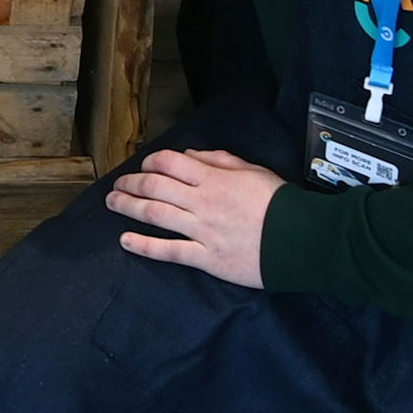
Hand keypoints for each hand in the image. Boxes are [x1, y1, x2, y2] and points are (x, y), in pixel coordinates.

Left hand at [108, 148, 280, 290]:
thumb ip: (220, 160)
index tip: (144, 166)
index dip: (151, 162)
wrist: (300, 239)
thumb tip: (192, 155)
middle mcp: (202, 202)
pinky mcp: (206, 258)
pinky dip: (143, 245)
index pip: (169, 162)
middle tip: (117, 185)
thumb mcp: (253, 170)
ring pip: (154, 215)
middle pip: (154, 187)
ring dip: (128, 207)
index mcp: (214, 178)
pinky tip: (126, 240)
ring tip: (112, 203)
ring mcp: (201, 231)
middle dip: (131, 183)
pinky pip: (168, 251)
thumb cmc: (280, 202)